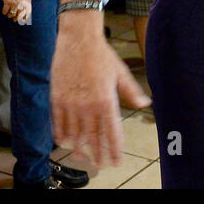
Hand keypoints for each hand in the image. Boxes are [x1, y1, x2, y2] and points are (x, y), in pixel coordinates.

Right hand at [2, 0, 32, 23]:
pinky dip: (4, 12)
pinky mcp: (7, 3)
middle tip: (14, 19)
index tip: (22, 20)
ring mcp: (14, 4)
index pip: (27, 14)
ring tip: (9, 14)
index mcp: (27, 3)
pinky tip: (5, 12)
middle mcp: (21, 5)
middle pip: (18, 17)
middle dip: (16, 19)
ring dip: (10, 15)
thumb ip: (27, 2)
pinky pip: (5, 11)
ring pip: (11, 15)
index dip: (24, 18)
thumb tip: (25, 9)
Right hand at [50, 7, 150, 169]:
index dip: (114, 149)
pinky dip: (61, 135)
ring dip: (78, 148)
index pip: (111, 132)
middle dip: (97, 154)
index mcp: (106, 100)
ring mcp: (70, 103)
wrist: (78, 38)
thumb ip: (132, 91)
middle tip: (100, 165)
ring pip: (74, 134)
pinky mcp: (56, 98)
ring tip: (83, 157)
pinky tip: (65, 141)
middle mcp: (88, 105)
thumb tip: (146, 104)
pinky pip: (58, 123)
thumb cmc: (102, 54)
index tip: (116, 161)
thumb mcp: (121, 73)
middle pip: (92, 138)